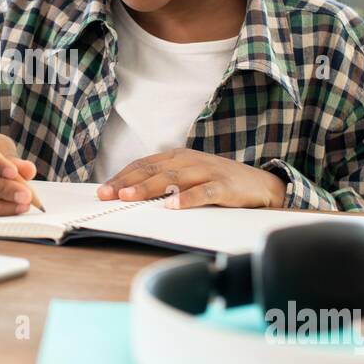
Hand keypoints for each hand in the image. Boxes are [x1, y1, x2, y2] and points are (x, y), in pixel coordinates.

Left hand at [96, 149, 287, 208]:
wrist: (260, 184)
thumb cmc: (218, 182)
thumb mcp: (189, 177)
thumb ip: (165, 183)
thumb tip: (129, 197)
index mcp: (177, 157)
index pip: (143, 165)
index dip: (122, 176)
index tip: (102, 191)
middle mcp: (189, 160)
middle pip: (152, 170)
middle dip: (127, 183)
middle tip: (107, 195)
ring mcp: (207, 171)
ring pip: (173, 179)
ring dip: (149, 188)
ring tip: (129, 197)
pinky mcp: (224, 186)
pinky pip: (203, 192)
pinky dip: (187, 198)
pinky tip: (172, 206)